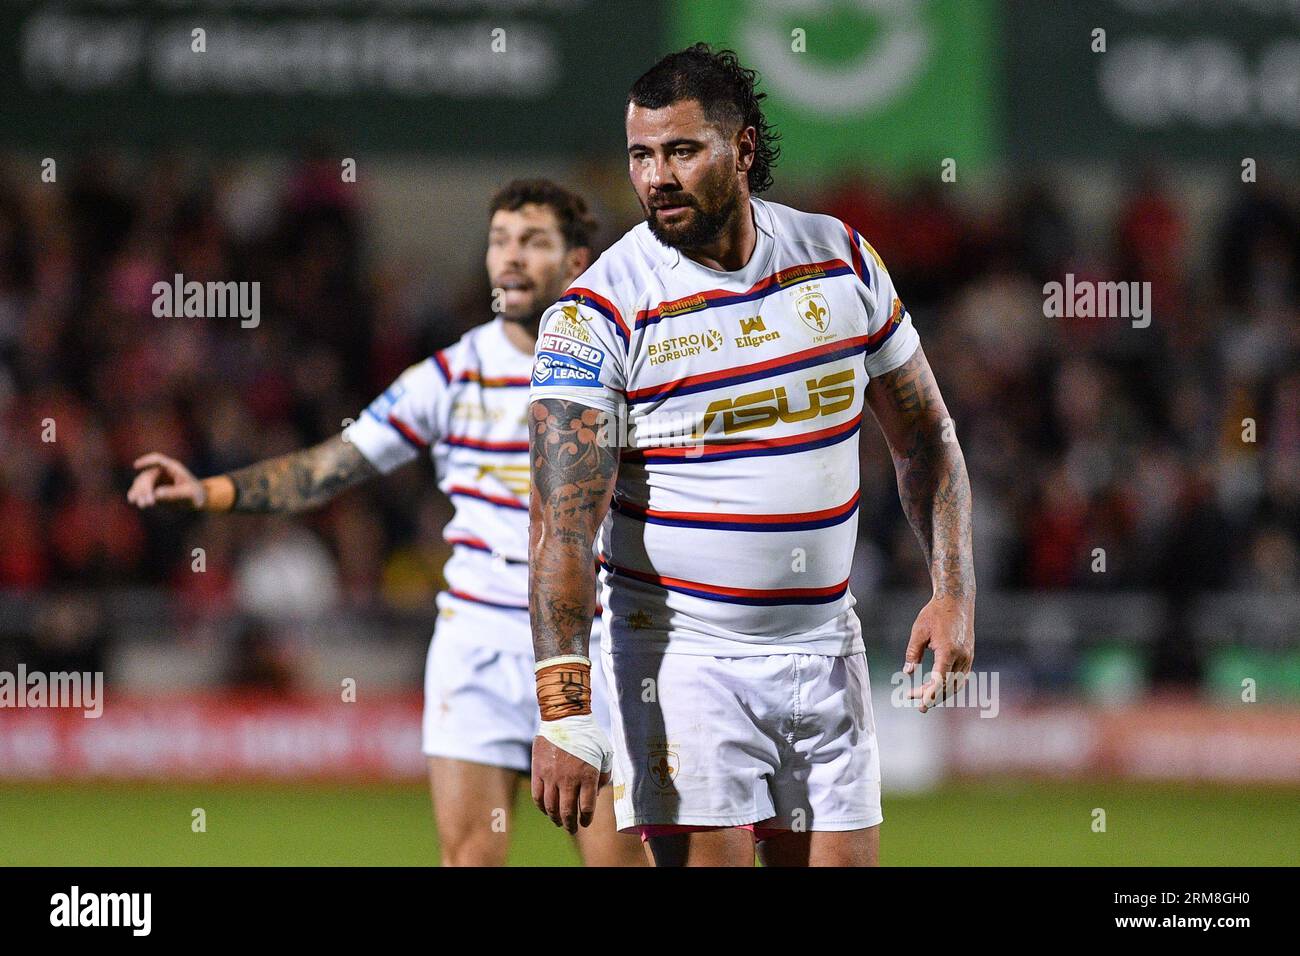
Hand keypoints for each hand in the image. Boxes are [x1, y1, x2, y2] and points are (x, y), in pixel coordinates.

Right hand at [128, 453, 204, 508]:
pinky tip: (133, 501)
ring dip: (139, 493)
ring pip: (141, 483)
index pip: (157, 460)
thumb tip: (157, 494)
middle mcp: (162, 472)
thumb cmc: (195, 494)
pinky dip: (137, 495)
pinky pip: (141, 490)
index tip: (136, 466)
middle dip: (145, 489)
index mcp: (173, 468)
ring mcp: (156, 480)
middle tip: (149, 502)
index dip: (146, 461)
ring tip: (141, 505)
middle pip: (147, 476)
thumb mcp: (187, 494)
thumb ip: (173, 494)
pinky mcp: (153, 489)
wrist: (197, 501)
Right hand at [531, 716, 611, 834]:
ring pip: (551, 807)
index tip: (584, 822)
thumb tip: (596, 793)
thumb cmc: (589, 735)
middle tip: (571, 828)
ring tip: (558, 821)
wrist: (565, 718)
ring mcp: (551, 776)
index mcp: (587, 776)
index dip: (585, 819)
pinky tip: (546, 809)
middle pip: (567, 812)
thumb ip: (604, 775)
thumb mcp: (605, 753)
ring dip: (555, 818)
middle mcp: (569, 779)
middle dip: (570, 824)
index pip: (586, 808)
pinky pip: (537, 796)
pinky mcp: (538, 771)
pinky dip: (542, 807)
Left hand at [903, 594, 974, 712]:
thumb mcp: (919, 631)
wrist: (956, 600)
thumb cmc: (935, 613)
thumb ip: (913, 653)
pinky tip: (936, 687)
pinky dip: (949, 685)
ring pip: (956, 684)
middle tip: (912, 699)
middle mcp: (962, 657)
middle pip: (947, 685)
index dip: (930, 694)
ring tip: (922, 696)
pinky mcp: (969, 656)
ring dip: (940, 692)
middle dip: (931, 695)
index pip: (940, 680)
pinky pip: (960, 677)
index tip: (921, 704)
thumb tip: (908, 673)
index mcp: (949, 651)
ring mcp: (968, 657)